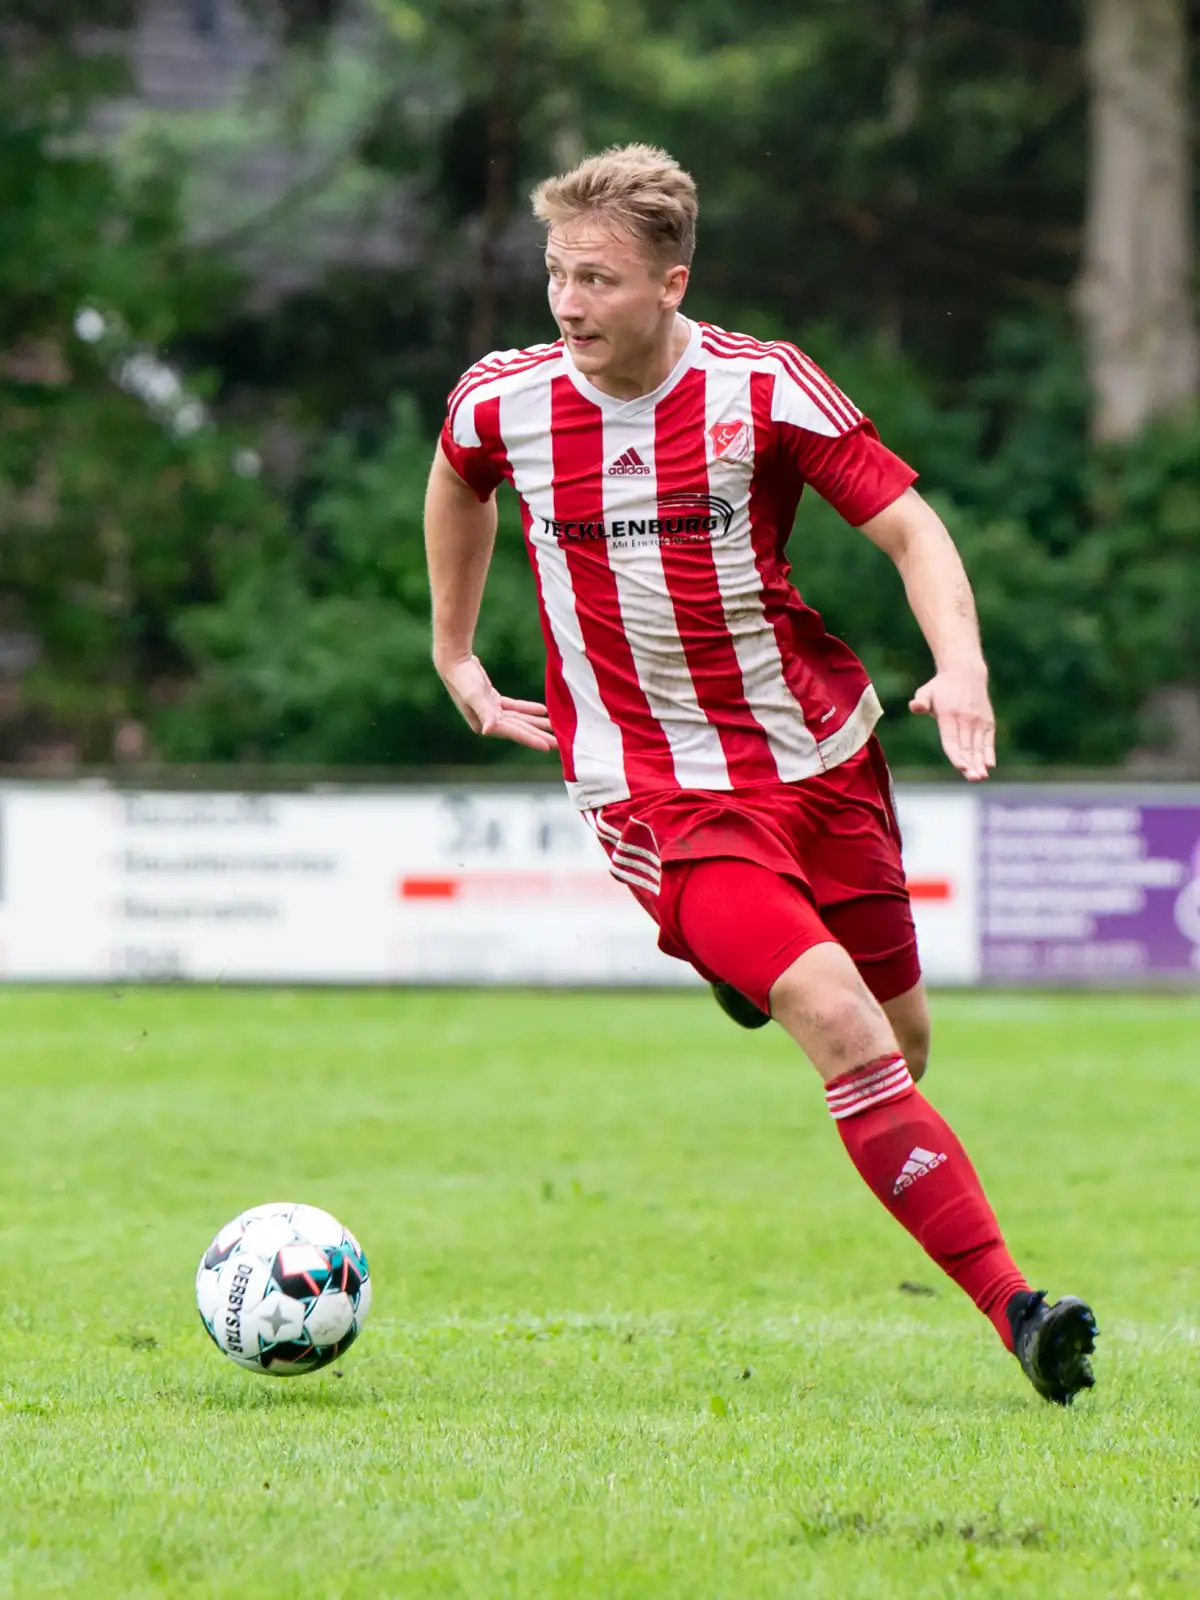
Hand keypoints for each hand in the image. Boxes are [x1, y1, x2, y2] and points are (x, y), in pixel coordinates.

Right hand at [437, 654, 556, 751]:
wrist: (453, 662)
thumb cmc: (462, 678)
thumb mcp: (474, 695)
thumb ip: (484, 712)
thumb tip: (488, 730)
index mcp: (485, 723)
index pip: (513, 732)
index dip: (531, 739)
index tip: (548, 746)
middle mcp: (489, 721)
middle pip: (520, 729)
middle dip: (539, 735)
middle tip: (559, 743)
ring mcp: (491, 711)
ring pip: (519, 719)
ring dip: (537, 723)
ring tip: (554, 728)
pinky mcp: (493, 700)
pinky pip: (515, 707)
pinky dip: (528, 709)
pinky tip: (543, 711)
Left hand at [909, 665, 994, 780]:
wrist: (966, 673)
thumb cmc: (941, 687)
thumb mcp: (926, 691)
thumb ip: (920, 701)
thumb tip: (915, 707)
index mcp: (949, 715)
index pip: (952, 739)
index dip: (955, 754)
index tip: (960, 766)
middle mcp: (966, 719)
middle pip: (967, 746)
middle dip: (970, 763)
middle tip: (972, 778)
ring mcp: (978, 721)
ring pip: (978, 746)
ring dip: (980, 762)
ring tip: (980, 777)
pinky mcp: (987, 721)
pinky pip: (989, 740)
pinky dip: (989, 752)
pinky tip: (990, 765)